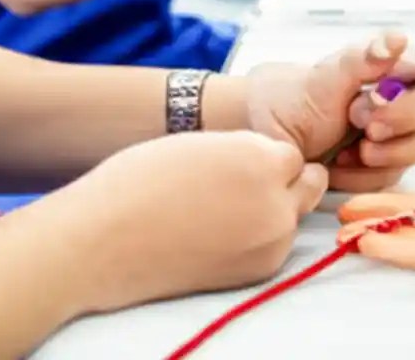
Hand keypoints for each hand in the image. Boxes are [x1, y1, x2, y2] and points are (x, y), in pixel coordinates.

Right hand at [67, 132, 327, 312]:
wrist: (105, 239)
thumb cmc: (139, 182)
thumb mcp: (199, 145)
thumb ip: (242, 151)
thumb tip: (271, 163)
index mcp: (259, 158)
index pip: (291, 153)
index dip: (265, 156)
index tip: (237, 163)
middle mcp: (276, 199)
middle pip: (309, 183)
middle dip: (285, 181)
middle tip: (241, 186)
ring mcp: (272, 239)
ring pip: (293, 216)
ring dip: (273, 210)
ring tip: (220, 212)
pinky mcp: (260, 270)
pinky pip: (276, 245)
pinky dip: (257, 238)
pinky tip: (216, 235)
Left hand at [245, 33, 414, 192]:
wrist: (275, 133)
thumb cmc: (300, 98)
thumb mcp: (325, 77)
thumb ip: (362, 59)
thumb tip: (397, 39)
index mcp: (404, 66)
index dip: (413, 101)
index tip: (370, 108)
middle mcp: (413, 98)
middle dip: (402, 137)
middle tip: (364, 134)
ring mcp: (405, 134)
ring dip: (384, 158)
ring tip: (347, 150)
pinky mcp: (391, 163)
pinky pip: (395, 178)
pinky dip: (364, 176)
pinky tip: (339, 163)